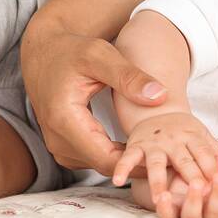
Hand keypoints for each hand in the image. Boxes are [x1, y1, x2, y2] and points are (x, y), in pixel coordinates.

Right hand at [20, 19, 167, 175]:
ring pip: (101, 166)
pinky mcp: (65, 149)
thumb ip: (129, 76)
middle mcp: (57, 140)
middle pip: (106, 166)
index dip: (138, 163)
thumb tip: (160, 96)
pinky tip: (140, 145)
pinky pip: (95, 160)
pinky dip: (118, 157)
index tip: (168, 157)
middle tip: (172, 161)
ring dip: (129, 162)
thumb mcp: (101, 55)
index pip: (106, 159)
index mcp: (64, 120)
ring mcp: (59, 147)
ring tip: (160, 152)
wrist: (44, 54)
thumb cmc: (72, 51)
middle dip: (138, 164)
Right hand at [113, 111, 217, 200]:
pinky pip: (127, 158)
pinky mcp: (136, 146)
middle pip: (184, 161)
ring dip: (157, 182)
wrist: (156, 109)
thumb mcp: (203, 135)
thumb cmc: (183, 131)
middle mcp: (173, 139)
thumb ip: (216, 152)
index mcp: (193, 135)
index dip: (212, 170)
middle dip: (191, 177)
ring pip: (156, 164)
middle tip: (198, 196)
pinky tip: (118, 181)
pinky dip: (121, 169)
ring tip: (159, 199)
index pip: (205, 154)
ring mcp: (153, 144)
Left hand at [144, 170, 217, 217]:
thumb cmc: (214, 181)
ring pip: (191, 217)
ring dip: (194, 202)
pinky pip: (167, 216)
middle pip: (215, 216)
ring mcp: (187, 217)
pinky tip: (165, 195)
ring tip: (196, 184)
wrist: (185, 173)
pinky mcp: (169, 213)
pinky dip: (165, 208)